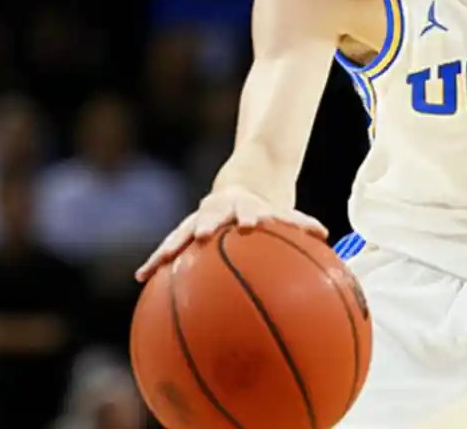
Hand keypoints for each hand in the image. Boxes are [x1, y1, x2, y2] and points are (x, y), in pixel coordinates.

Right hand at [134, 189, 326, 281]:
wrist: (238, 189)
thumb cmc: (264, 211)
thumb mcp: (282, 213)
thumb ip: (301, 224)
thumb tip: (325, 234)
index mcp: (244, 207)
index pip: (248, 210)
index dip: (249, 216)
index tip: (250, 224)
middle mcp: (218, 210)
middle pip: (210, 215)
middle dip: (206, 224)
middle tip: (202, 235)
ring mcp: (197, 220)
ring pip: (180, 232)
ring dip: (168, 247)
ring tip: (154, 265)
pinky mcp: (183, 232)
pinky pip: (167, 248)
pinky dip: (155, 261)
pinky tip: (141, 278)